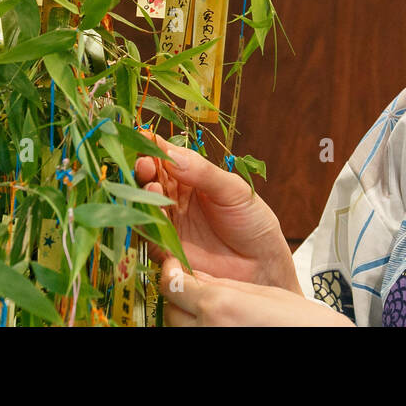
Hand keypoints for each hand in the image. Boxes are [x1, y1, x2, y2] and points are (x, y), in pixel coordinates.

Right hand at [134, 129, 299, 292]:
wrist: (261, 265)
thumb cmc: (252, 221)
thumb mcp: (233, 190)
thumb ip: (203, 173)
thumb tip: (172, 154)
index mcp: (192, 177)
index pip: (168, 157)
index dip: (155, 148)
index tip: (146, 139)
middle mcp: (175, 198)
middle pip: (150, 178)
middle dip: (145, 169)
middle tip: (145, 164)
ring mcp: (169, 223)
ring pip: (145, 204)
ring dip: (143, 193)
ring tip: (152, 186)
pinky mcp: (165, 249)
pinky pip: (147, 234)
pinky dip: (144, 221)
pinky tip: (152, 212)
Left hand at [159, 255, 355, 326]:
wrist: (316, 339)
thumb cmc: (296, 318)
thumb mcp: (257, 292)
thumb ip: (220, 284)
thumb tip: (194, 276)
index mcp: (218, 305)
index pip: (172, 286)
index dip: (171, 272)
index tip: (174, 265)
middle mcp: (207, 329)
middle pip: (170, 310)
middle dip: (177, 296)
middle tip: (191, 285)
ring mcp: (209, 344)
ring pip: (178, 328)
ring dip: (185, 315)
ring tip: (206, 305)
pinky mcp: (215, 354)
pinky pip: (195, 336)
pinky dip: (197, 327)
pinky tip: (215, 320)